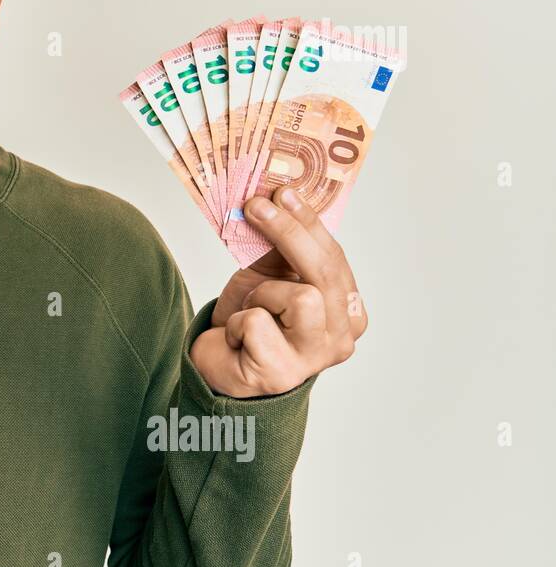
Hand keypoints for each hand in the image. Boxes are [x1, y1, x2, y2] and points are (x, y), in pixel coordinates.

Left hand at [190, 186, 366, 397]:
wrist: (219, 364)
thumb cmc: (252, 319)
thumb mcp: (269, 275)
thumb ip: (282, 246)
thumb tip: (277, 197)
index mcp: (348, 310)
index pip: (335, 258)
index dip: (309, 223)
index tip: (284, 192)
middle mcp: (342, 337)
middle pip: (324, 273)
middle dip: (289, 233)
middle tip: (256, 205)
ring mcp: (315, 359)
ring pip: (301, 298)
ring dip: (262, 294)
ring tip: (251, 307)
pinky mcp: (282, 374)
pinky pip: (258, 323)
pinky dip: (239, 322)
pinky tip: (238, 336)